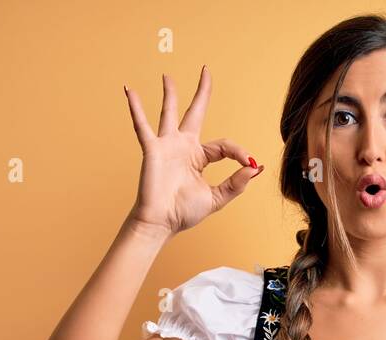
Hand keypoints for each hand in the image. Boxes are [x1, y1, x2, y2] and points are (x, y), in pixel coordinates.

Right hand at [123, 66, 262, 237]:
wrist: (161, 223)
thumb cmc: (184, 213)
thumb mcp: (216, 198)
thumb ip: (235, 184)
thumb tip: (255, 168)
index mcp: (199, 157)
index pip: (224, 146)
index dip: (239, 152)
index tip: (250, 163)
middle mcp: (183, 147)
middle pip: (195, 112)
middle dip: (201, 92)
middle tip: (205, 71)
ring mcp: (167, 145)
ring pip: (169, 112)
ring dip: (169, 93)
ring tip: (167, 76)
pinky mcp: (152, 149)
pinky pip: (142, 125)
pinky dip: (135, 108)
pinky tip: (130, 90)